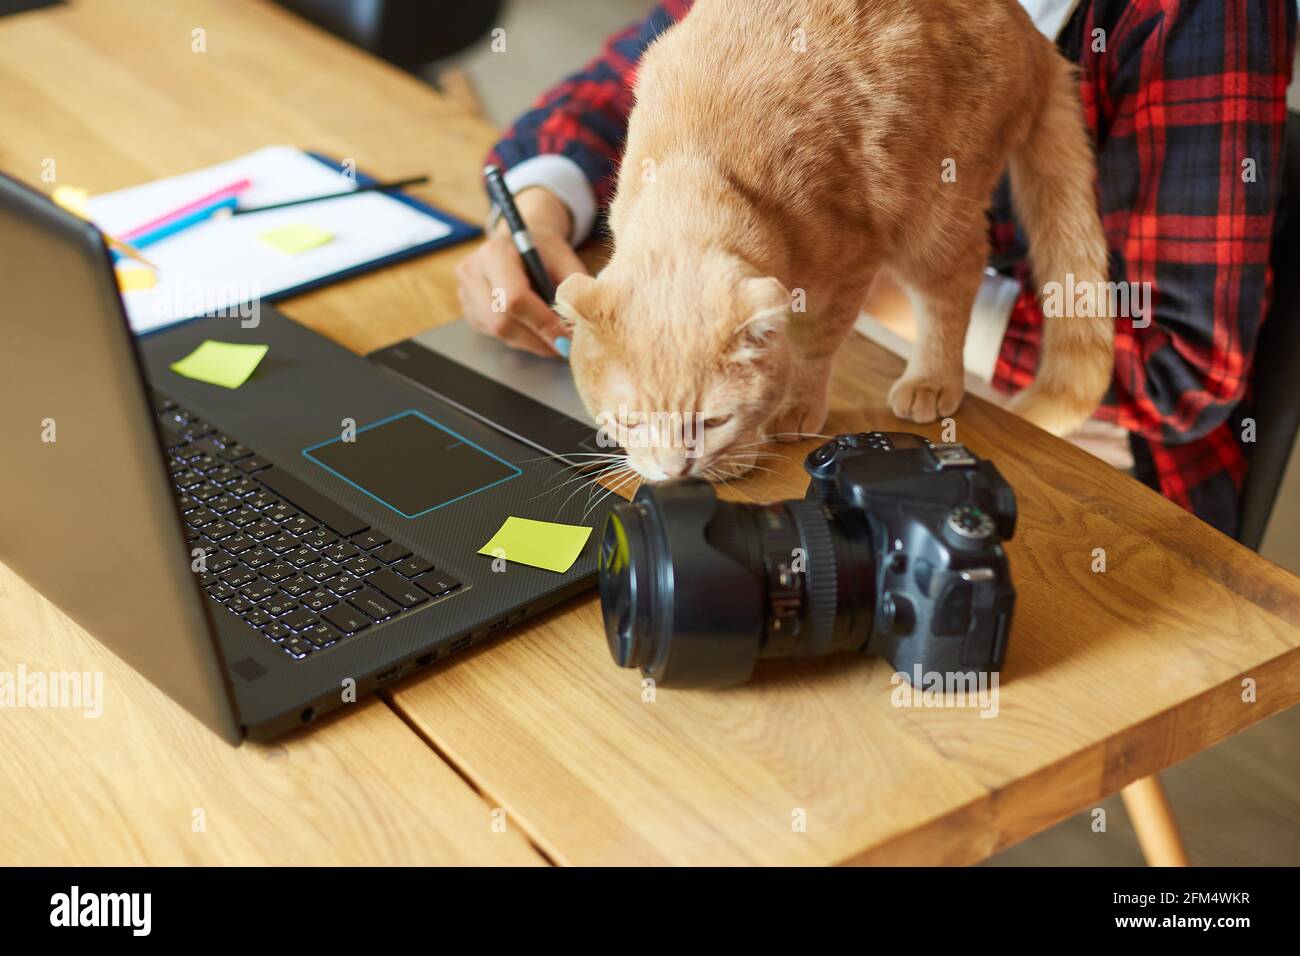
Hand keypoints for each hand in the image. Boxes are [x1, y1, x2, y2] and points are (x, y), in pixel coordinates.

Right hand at [456, 187, 588, 356]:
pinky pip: (494, 335)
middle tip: (564, 348)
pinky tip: (535, 331)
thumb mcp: (565, 258)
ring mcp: (465, 292)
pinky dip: (520, 338)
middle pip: (502, 321)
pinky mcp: (468, 309)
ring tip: (554, 341)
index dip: (543, 323)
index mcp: (496, 253)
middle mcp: (473, 271)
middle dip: (537, 339)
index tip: (566, 340)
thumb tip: (583, 320)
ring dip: (530, 342)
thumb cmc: (544, 250)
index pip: (515, 298)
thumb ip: (574, 286)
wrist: (518, 242)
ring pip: (498, 332)